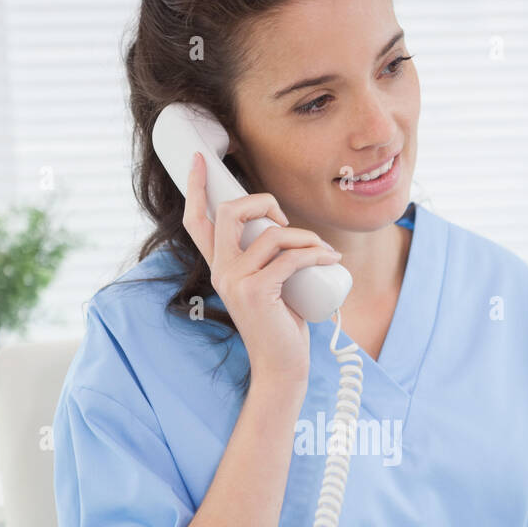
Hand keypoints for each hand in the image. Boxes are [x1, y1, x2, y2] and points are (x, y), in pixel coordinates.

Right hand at [181, 152, 342, 387]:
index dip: (196, 187)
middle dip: (264, 201)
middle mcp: (221, 271)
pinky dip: (316, 253)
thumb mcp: (270, 284)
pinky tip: (331, 258)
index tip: (200, 161)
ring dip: (305, 236)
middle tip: (285, 218)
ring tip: (323, 250)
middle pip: (231, 211)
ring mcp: (235, 281)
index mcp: (219, 267)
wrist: (282, 365)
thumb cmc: (281, 324)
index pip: (196, 221)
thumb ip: (266, 259)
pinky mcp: (256, 291)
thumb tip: (282, 226)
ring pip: (272, 234)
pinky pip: (291, 257)